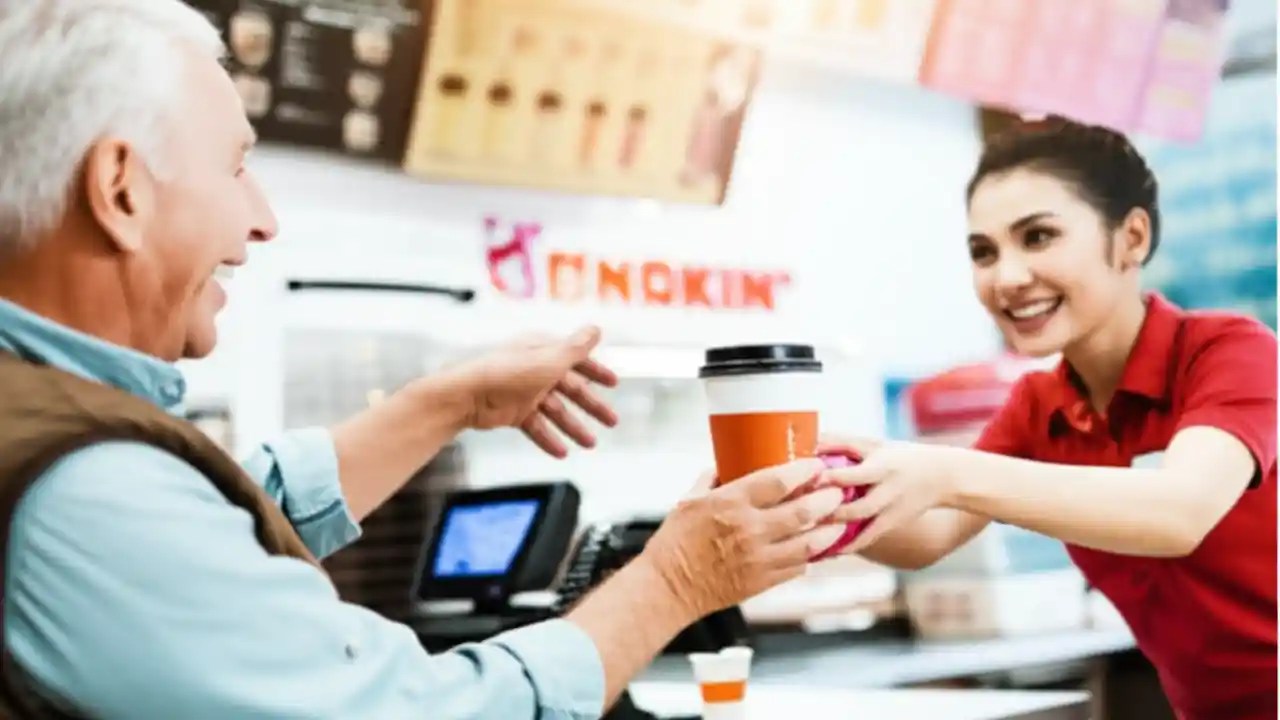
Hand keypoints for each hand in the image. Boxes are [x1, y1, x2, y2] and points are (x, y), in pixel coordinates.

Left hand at [454, 326, 619, 456]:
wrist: (467, 395)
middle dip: (591, 406)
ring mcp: (525, 391)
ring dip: (574, 427)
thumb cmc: (506, 372)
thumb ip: (576, 348)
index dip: (597, 371)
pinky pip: (536, 426)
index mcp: (545, 351)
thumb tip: (596, 330)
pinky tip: (561, 451)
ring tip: (590, 443)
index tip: (614, 383)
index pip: (577, 360)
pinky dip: (549, 438)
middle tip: (611, 421)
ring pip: (556, 411)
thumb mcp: (549, 359)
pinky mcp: (513, 411)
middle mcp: (536, 369)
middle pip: (571, 389)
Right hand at [639, 459, 848, 619]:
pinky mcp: (762, 582)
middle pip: (803, 511)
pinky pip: (798, 567)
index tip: (816, 465)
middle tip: (837, 491)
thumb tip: (726, 465)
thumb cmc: (674, 543)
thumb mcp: (688, 500)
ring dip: (829, 530)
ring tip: (837, 521)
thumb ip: (711, 480)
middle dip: (827, 499)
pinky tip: (815, 548)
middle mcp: (750, 529)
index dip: (804, 471)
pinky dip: (810, 556)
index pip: (779, 480)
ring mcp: (759, 558)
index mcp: (730, 503)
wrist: (668, 588)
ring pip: (809, 543)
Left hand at [817, 436, 962, 554]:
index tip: (808, 480)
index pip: (856, 474)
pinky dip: (847, 546)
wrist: (943, 476)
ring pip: (862, 526)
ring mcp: (891, 510)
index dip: (832, 478)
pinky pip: (868, 538)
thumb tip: (810, 441)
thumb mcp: (876, 444)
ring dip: (835, 531)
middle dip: (832, 512)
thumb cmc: (901, 456)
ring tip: (806, 533)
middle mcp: (888, 490)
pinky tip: (825, 551)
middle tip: (802, 513)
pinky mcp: (892, 523)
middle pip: (859, 507)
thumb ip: (844, 444)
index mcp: (883, 466)